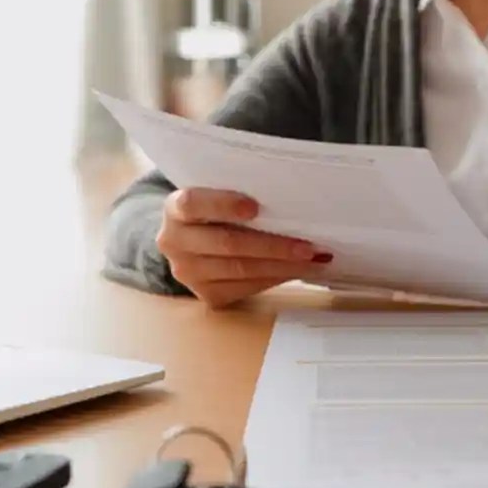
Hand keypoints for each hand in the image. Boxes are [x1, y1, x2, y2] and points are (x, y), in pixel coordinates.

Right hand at [155, 188, 332, 308]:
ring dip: (282, 266)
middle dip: (273, 245)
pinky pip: (246, 288)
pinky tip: (296, 271)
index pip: (193, 204)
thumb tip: (290, 199)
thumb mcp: (214, 194)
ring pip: (240, 270)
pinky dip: (275, 279)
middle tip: (308, 246)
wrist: (191, 241)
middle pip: (227, 243)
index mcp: (174, 209)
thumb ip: (236, 193)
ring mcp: (188, 273)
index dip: (223, 205)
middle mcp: (175, 243)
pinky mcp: (206, 295)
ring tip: (313, 260)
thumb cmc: (214, 211)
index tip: (254, 207)